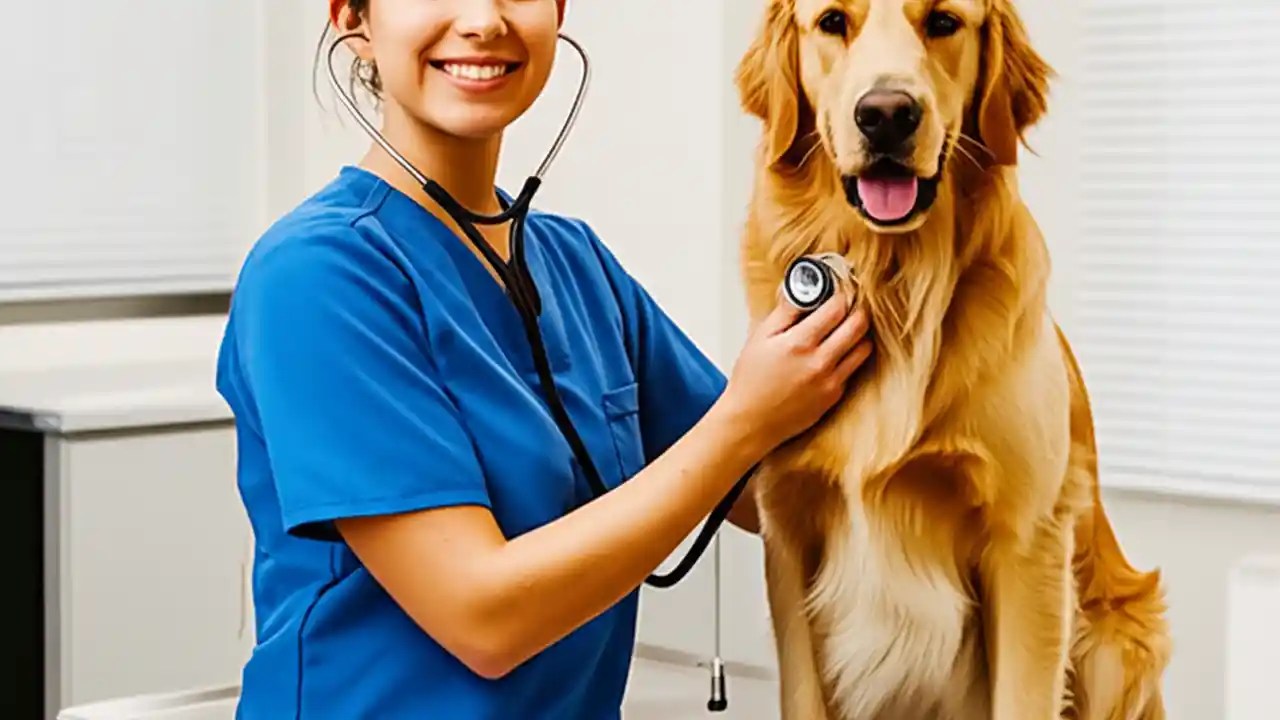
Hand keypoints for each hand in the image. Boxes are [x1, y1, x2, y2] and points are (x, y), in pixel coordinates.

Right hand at [721, 292, 872, 454]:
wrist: (750, 421)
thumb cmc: (751, 381)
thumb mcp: (760, 338)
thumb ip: (785, 311)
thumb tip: (802, 289)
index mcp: (799, 343)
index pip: (836, 308)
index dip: (840, 295)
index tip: (838, 293)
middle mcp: (819, 362)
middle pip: (858, 325)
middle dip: (857, 310)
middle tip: (850, 306)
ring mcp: (830, 381)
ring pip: (864, 348)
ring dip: (859, 334)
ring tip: (846, 329)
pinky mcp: (834, 396)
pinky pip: (853, 370)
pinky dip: (849, 358)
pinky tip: (835, 354)